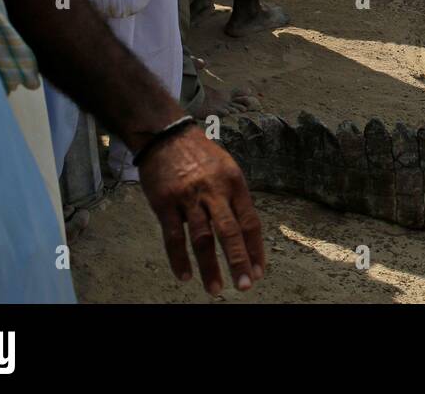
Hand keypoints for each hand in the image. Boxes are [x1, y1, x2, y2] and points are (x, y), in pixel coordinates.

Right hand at [138, 126, 265, 294]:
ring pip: (202, 238)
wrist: (166, 135)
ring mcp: (189, 198)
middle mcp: (214, 191)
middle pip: (230, 231)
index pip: (250, 221)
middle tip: (245, 285)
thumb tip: (246, 231)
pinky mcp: (165, 203)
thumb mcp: (227, 168)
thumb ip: (235, 198)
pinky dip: (179, 258)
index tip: (259, 272)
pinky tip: (184, 276)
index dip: (255, 248)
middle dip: (239, 261)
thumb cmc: (199, 154)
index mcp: (234, 184)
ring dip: (209, 266)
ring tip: (215, 289)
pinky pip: (173, 236)